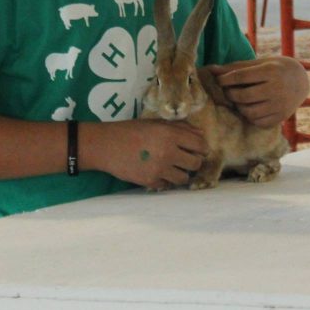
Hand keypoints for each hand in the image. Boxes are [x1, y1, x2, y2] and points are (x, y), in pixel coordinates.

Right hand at [85, 119, 209, 190]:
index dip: (202, 149)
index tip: (199, 151)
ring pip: (184, 178)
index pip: (200, 145)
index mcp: (171, 135)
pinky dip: (165, 181)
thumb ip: (181, 128)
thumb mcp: (156, 124)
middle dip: (193, 162)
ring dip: (181, 174)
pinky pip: (167, 185)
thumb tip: (201, 135)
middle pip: (195, 164)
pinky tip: (159, 173)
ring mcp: (159, 169)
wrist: (106, 145)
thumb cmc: (131, 131)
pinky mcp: (150, 181)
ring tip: (173, 168)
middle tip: (186, 160)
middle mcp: (168, 152)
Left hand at [202, 56, 308, 127]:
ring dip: (239, 107)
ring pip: (249, 112)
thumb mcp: (260, 63)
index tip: (219, 80)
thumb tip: (211, 70)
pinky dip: (250, 116)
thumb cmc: (275, 69)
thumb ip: (236, 67)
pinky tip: (251, 107)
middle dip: (230, 94)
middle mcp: (277, 88)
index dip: (226, 79)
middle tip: (228, 91)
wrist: (302, 80)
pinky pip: (257, 121)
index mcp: (271, 71)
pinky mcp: (281, 117)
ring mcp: (280, 105)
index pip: (241, 76)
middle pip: (243, 96)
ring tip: (239, 100)